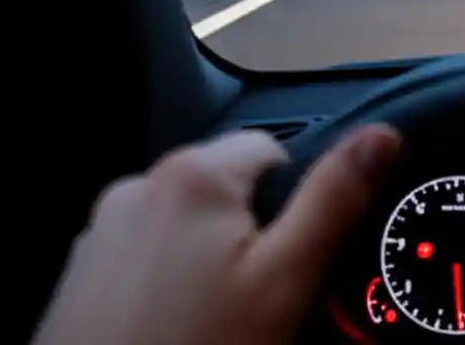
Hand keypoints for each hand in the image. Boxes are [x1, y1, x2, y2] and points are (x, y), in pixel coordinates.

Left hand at [32, 124, 400, 344]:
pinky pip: (148, 261)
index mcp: (193, 176)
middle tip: (264, 300)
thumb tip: (380, 138)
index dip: (300, 200)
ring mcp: (103, 234)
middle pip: (229, 191)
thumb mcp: (286, 279)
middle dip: (254, 236)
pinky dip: (171, 286)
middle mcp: (138, 189)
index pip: (274, 148)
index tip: (299, 255)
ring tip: (220, 323)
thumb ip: (334, 198)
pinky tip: (181, 330)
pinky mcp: (84, 276)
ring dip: (211, 262)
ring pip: (188, 230)